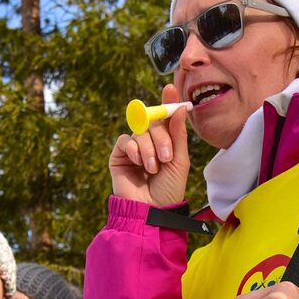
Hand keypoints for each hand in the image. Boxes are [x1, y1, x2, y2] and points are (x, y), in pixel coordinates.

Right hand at [109, 83, 191, 206]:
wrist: (152, 210)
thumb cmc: (168, 190)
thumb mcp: (179, 161)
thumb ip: (178, 135)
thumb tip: (179, 108)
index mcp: (166, 142)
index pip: (166, 118)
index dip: (167, 102)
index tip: (170, 88)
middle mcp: (149, 143)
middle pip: (153, 122)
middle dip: (162, 138)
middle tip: (166, 157)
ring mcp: (133, 149)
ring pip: (140, 132)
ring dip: (149, 149)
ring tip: (153, 169)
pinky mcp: (119, 156)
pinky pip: (125, 140)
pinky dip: (134, 150)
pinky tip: (139, 164)